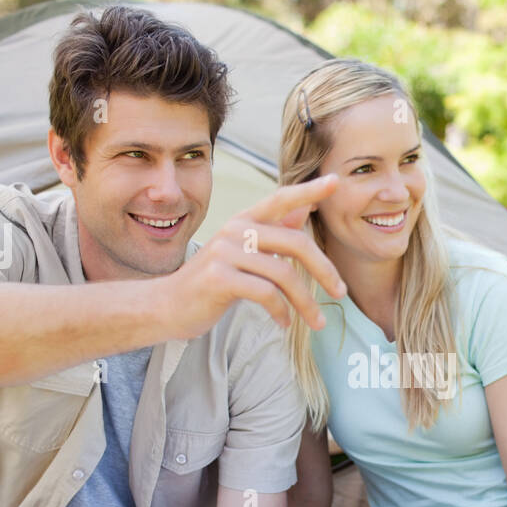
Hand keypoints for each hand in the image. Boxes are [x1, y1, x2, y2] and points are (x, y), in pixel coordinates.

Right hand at [164, 175, 346, 338]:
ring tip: (317, 323)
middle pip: (296, 243)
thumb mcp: (243, 254)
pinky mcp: (219, 277)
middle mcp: (235, 229)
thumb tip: (304, 210)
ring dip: (306, 303)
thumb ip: (273, 232)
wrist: (166, 306)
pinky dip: (281, 312)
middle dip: (324, 270)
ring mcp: (225, 251)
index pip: (281, 198)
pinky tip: (284, 323)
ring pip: (284, 274)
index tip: (335, 183)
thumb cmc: (211, 283)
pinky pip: (266, 293)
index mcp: (244, 221)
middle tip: (340, 293)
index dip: (309, 190)